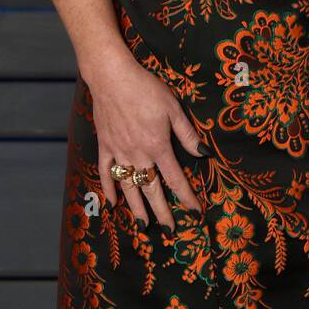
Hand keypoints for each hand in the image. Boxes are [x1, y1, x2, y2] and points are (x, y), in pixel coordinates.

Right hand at [87, 50, 204, 229]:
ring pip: (129, 187)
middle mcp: (139, 155)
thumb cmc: (147, 89)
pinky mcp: (105, 147)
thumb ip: (187, 134)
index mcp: (158, 146)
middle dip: (162, 212)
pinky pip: (106, 174)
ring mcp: (119, 153)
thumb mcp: (173, 108)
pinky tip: (112, 204)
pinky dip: (109, 190)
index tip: (195, 211)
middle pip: (151, 190)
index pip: (175, 179)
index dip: (186, 197)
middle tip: (169, 230)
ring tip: (144, 225)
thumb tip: (203, 154)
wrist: (113, 78)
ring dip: (137, 208)